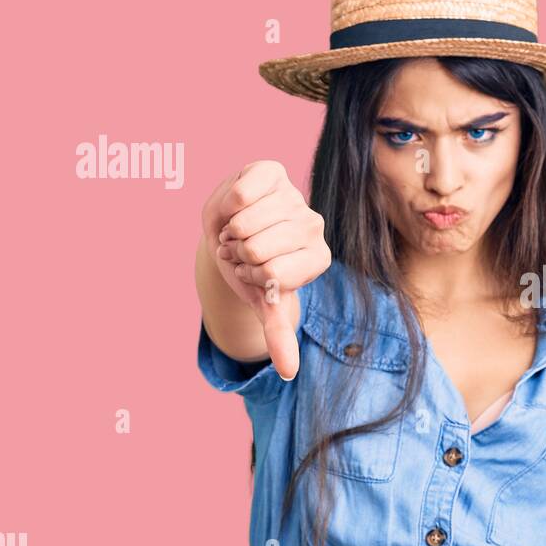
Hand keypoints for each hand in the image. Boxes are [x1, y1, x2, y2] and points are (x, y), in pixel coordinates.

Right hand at [200, 160, 330, 379]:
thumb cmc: (250, 268)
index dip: (251, 277)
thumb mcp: (262, 301)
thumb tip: (288, 372)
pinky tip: (236, 206)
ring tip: (237, 231)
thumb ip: (277, 332)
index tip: (254, 274)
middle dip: (237, 255)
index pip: (274, 276)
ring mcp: (295, 197)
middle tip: (242, 251)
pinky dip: (228, 204)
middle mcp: (314, 227)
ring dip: (229, 231)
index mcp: (317, 259)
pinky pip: (244, 192)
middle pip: (258, 250)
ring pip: (247, 223)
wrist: (231, 230)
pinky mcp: (273, 172)